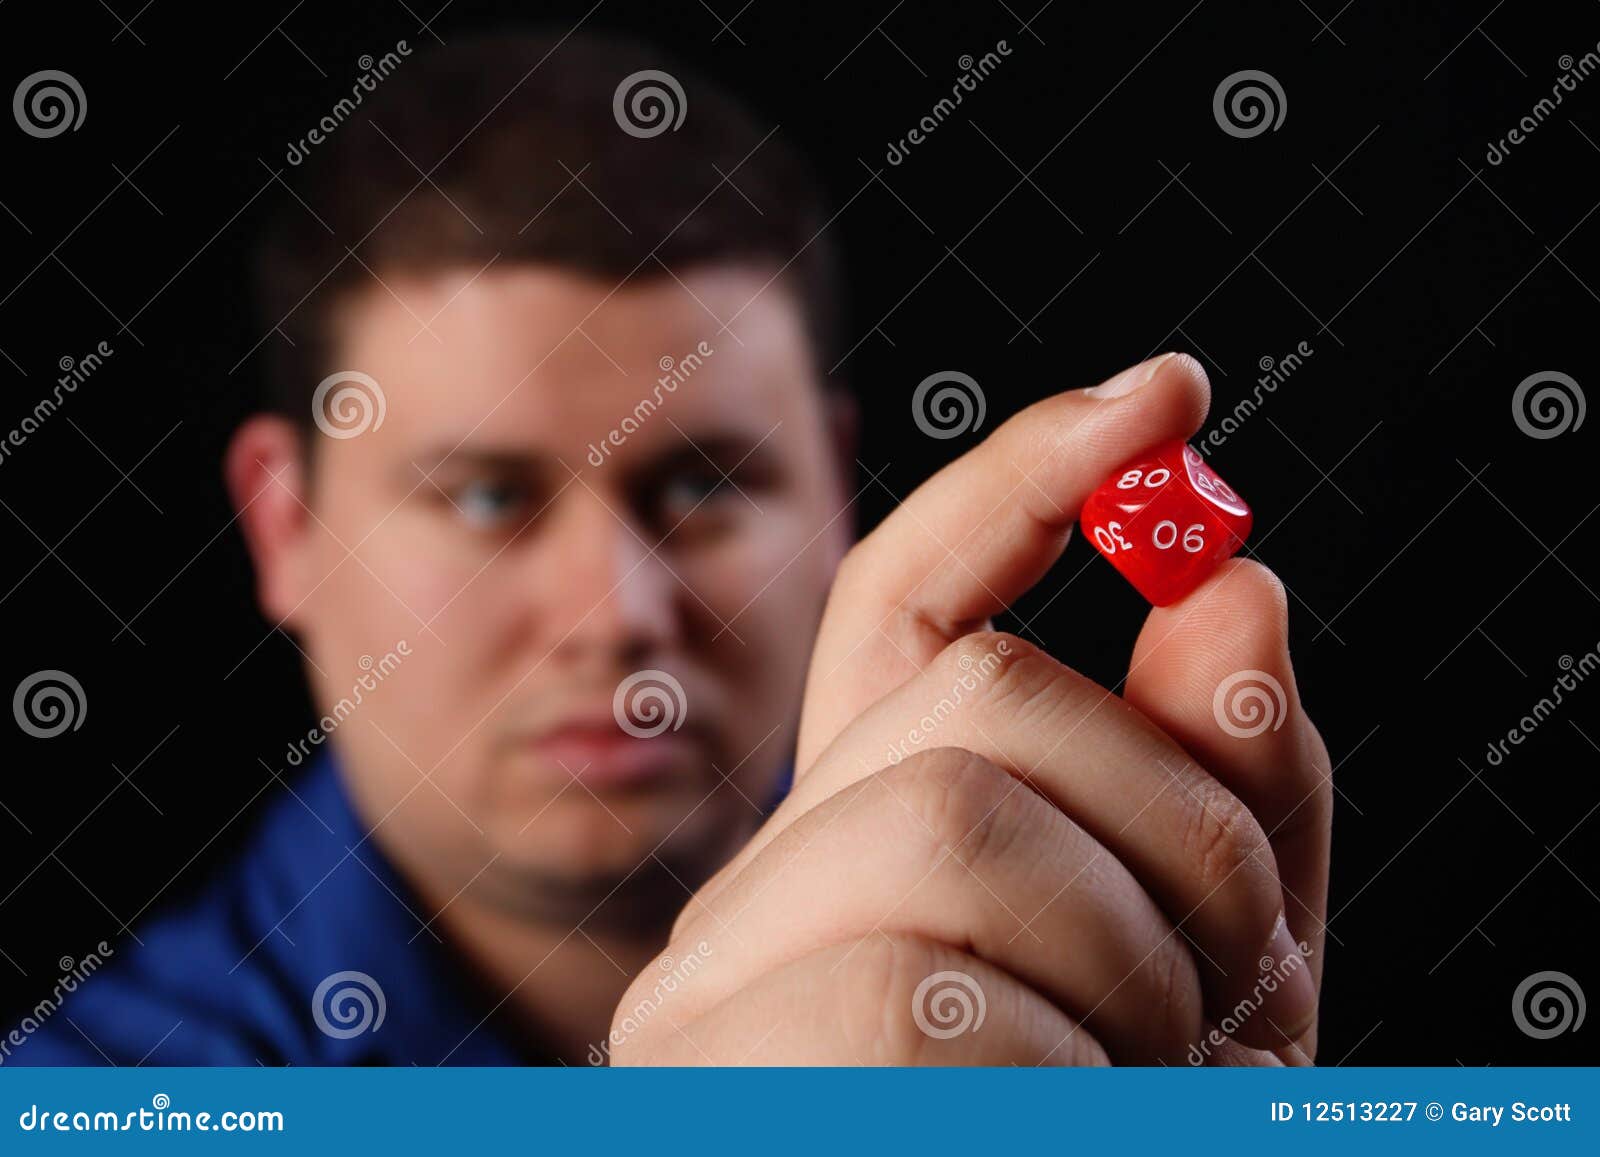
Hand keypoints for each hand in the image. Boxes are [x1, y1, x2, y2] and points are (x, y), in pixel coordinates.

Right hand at [608, 354, 1331, 1064]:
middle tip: (1232, 977)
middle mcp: (750, 897)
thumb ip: (1219, 784)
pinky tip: (1055, 1130)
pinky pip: (920, 999)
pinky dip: (1062, 1081)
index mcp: (849, 852)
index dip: (1026, 482)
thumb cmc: (1129, 1145)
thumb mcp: (1215, 964)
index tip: (1168, 395)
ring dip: (1135, 966)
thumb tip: (1235, 585)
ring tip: (1141, 1079)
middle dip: (1177, 823)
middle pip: (977, 696)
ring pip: (949, 822)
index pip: (899, 608)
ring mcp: (707, 989)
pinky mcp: (709, 1072)